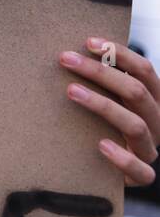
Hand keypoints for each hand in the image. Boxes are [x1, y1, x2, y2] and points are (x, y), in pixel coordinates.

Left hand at [60, 38, 159, 186]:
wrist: (113, 166)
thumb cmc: (106, 123)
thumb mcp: (111, 98)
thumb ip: (101, 81)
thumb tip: (69, 51)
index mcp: (152, 99)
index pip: (145, 70)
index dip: (120, 54)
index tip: (88, 42)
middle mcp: (156, 121)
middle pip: (135, 91)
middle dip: (100, 72)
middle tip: (66, 59)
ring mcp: (149, 147)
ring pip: (135, 125)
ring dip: (102, 104)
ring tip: (71, 91)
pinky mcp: (141, 174)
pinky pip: (141, 170)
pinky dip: (122, 158)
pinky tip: (101, 145)